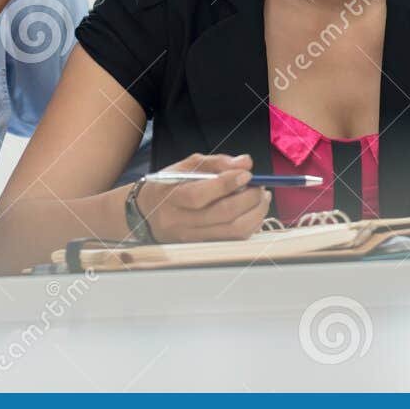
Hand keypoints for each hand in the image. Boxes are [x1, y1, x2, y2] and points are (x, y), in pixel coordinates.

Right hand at [134, 153, 270, 242]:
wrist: (147, 213)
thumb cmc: (169, 186)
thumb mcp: (187, 166)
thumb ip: (217, 162)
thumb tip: (245, 163)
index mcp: (172, 197)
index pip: (200, 195)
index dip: (227, 184)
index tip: (247, 174)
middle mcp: (181, 222)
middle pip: (222, 215)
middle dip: (249, 199)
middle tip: (259, 187)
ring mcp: (193, 238)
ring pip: (232, 231)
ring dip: (255, 214)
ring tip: (262, 198)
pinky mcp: (204, 246)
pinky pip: (234, 239)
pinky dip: (250, 225)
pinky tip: (254, 212)